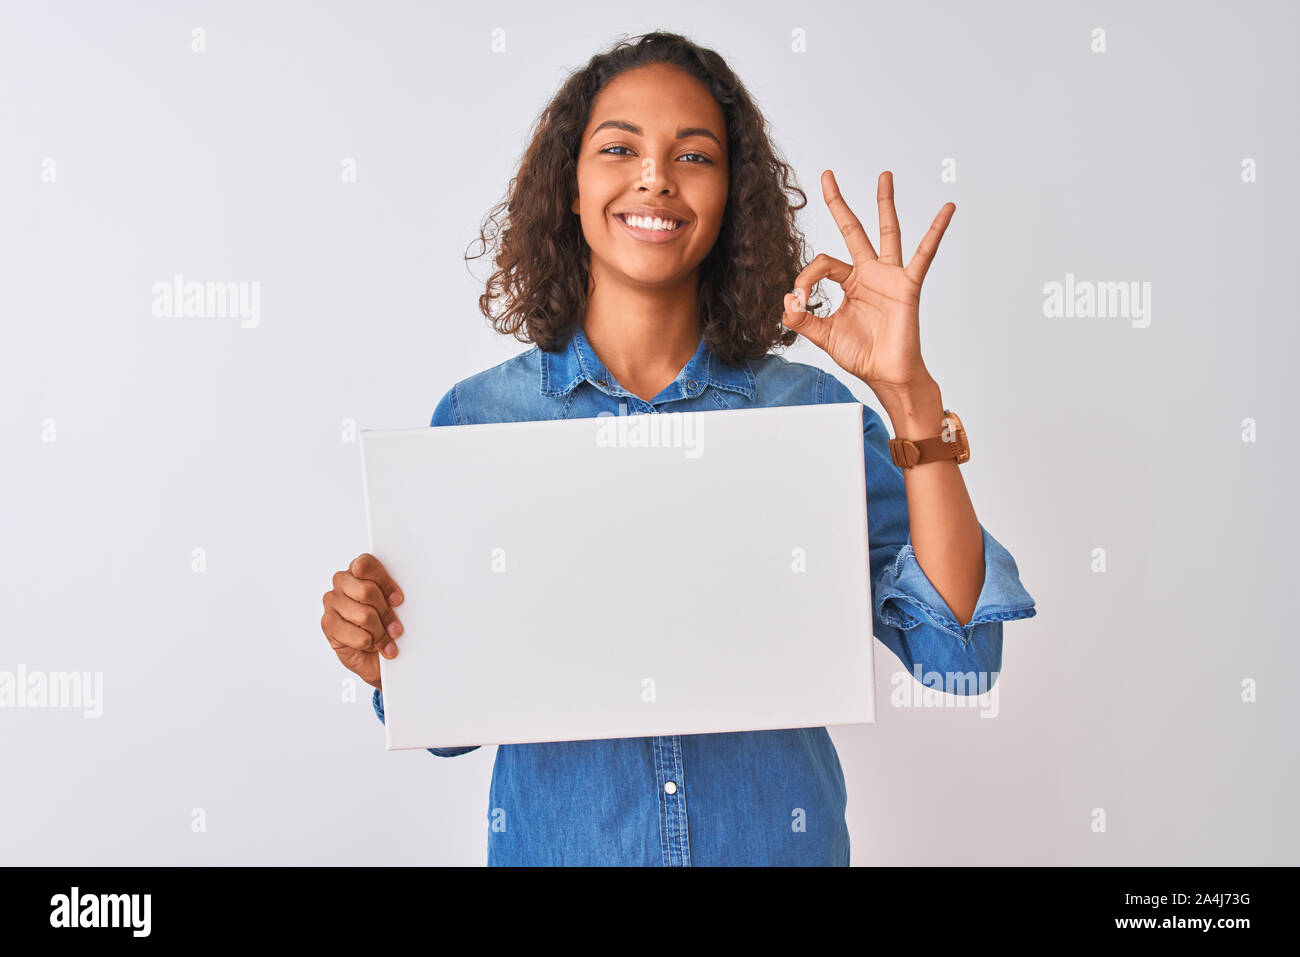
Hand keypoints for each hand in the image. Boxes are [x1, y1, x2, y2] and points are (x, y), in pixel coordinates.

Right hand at [321, 553, 404, 691]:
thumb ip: (393, 596)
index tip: (398, 601)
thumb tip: (398, 601)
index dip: (385, 583)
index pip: (366, 564)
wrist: (375, 655)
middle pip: (367, 591)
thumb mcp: (395, 606)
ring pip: (364, 615)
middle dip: (386, 613)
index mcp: (358, 568)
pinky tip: (371, 646)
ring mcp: (332, 602)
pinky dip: (370, 644)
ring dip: (381, 633)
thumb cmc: (386, 623)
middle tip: (396, 628)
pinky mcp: (328, 624)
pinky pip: (358, 636)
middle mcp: (342, 581)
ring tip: (386, 641)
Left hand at [781, 169, 953, 397]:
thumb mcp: (823, 335)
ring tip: (884, 176)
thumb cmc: (862, 355)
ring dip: (884, 203)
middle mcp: (869, 274)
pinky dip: (936, 231)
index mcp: (849, 283)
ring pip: (887, 231)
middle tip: (827, 175)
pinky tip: (947, 209)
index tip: (800, 300)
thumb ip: (801, 319)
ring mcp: (889, 276)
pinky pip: (924, 253)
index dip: (806, 278)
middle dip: (839, 203)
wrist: (887, 374)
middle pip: (852, 229)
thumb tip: (786, 301)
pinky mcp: (908, 285)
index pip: (822, 263)